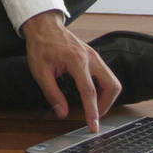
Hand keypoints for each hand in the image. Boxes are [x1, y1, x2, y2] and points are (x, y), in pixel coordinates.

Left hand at [21, 10, 120, 132]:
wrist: (44, 26)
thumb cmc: (41, 46)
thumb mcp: (40, 71)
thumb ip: (52, 93)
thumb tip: (62, 112)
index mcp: (76, 60)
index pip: (89, 91)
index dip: (92, 111)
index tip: (93, 125)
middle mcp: (91, 58)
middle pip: (112, 86)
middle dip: (106, 105)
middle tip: (94, 116)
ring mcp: (95, 56)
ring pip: (113, 81)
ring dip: (107, 97)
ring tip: (93, 108)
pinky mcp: (95, 57)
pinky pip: (107, 75)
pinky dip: (104, 89)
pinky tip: (93, 95)